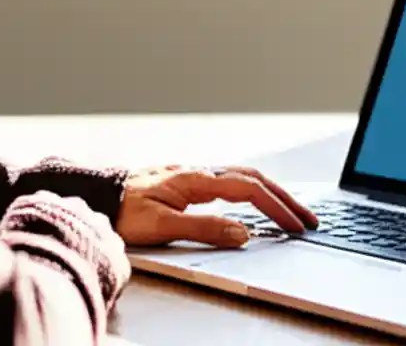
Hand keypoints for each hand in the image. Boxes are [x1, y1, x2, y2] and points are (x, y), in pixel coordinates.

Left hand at [115, 165, 317, 247]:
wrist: (98, 195)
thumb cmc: (123, 211)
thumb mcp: (161, 225)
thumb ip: (203, 229)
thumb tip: (243, 234)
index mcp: (197, 179)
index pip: (250, 190)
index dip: (277, 208)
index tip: (295, 226)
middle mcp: (200, 172)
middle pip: (255, 179)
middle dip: (285, 198)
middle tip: (308, 219)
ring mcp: (196, 175)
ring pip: (244, 177)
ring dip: (272, 193)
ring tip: (292, 211)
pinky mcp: (190, 182)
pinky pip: (232, 181)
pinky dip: (254, 191)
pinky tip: (258, 201)